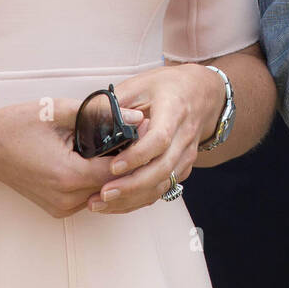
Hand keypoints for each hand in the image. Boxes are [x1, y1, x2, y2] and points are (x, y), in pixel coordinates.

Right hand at [0, 97, 144, 217]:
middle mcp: (67, 199)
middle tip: (134, 135)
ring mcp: (61, 207)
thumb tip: (136, 117)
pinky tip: (95, 158)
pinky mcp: (57, 209)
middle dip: (126, 161)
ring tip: (115, 144)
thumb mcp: (59, 110)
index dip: (135, 150)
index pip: (119, 170)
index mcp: (68, 175)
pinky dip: (95, 179)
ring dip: (111, 171)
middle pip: (113, 183)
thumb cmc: (17, 126)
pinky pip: (88, 195)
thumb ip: (100, 114)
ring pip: (103, 191)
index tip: (144, 131)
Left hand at [84, 63, 224, 214]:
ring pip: (163, 184)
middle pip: (162, 169)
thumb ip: (116, 102)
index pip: (160, 139)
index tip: (114, 166)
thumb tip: (87, 120)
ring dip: (132, 198)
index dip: (137, 156)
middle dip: (131, 186)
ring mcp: (186, 155)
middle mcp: (184, 136)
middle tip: (102, 193)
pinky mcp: (182, 168)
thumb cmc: (167, 86)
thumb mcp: (140, 83)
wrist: (201, 94)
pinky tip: (115, 204)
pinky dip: (139, 199)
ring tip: (101, 204)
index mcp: (174, 111)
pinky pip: (163, 189)